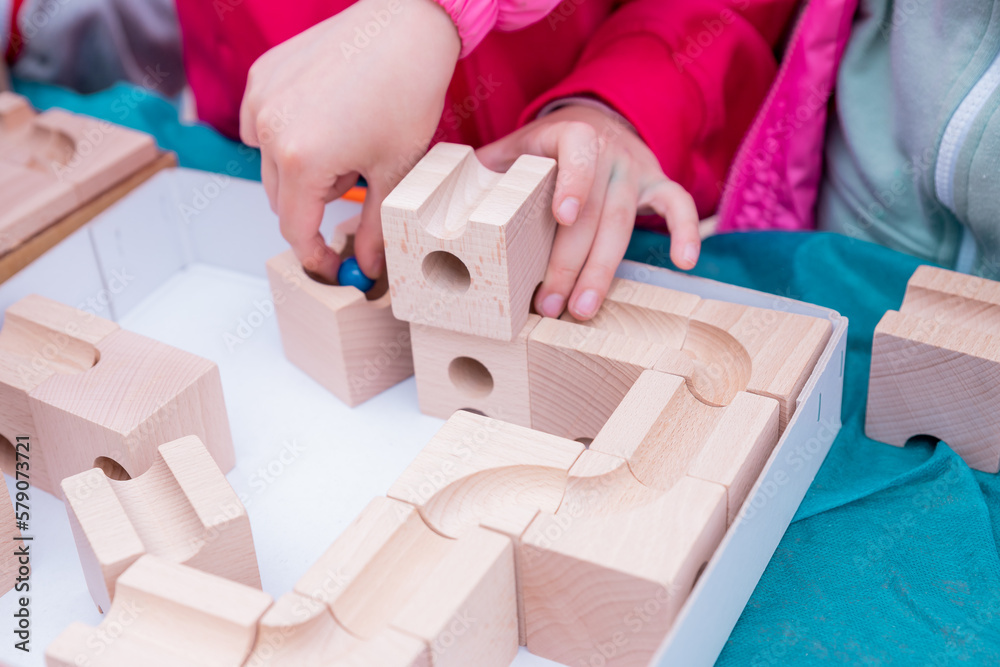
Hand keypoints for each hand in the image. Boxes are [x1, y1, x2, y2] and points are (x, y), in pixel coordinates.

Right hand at [240, 0, 459, 281]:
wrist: (406, 24)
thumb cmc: (406, 92)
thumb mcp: (396, 172)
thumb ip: (376, 228)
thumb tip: (368, 267)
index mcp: (302, 161)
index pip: (295, 230)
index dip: (314, 255)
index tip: (330, 263)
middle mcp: (269, 130)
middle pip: (281, 199)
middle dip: (316, 204)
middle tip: (359, 180)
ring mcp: (260, 99)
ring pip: (271, 164)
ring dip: (302, 169)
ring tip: (347, 140)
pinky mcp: (261, 75)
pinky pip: (263, 125)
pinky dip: (288, 133)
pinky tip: (326, 116)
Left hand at [477, 104, 699, 319]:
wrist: (594, 121)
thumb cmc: (543, 148)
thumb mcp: (512, 149)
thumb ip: (484, 172)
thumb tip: (433, 204)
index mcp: (568, 135)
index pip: (575, 149)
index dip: (572, 181)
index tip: (563, 216)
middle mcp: (606, 151)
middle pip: (593, 210)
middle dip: (569, 262)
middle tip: (549, 304)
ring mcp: (634, 168)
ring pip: (624, 223)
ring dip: (602, 271)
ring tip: (581, 309)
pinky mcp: (657, 183)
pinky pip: (679, 205)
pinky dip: (686, 232)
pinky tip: (683, 263)